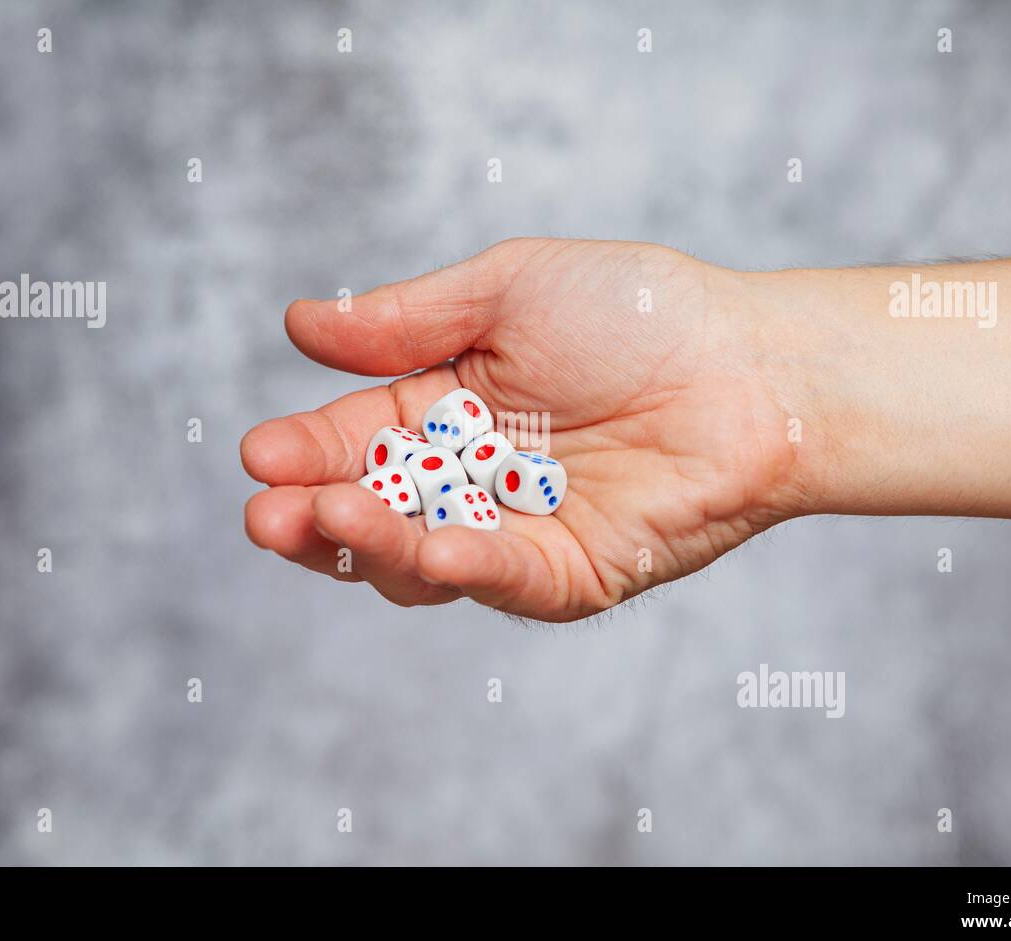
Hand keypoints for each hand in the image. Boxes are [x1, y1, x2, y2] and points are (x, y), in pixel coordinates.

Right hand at [241, 239, 806, 621]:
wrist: (750, 365)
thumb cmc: (636, 314)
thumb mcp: (508, 291)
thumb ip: (406, 319)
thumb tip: (297, 324)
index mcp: (443, 409)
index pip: (352, 440)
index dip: (304, 451)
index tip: (260, 453)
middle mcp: (466, 479)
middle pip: (369, 513)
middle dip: (311, 517)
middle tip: (269, 513)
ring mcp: (513, 533)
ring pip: (417, 561)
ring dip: (372, 546)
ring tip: (336, 516)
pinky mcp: (567, 575)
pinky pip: (504, 579)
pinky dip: (466, 567)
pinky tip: (432, 546)